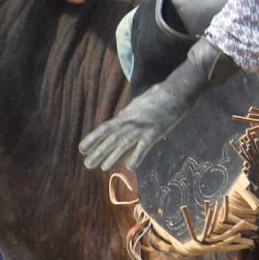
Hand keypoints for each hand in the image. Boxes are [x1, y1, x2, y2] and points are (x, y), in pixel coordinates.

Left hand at [79, 85, 194, 171]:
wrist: (176, 91)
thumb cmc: (159, 97)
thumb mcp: (138, 103)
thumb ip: (128, 112)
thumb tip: (119, 117)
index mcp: (126, 115)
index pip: (105, 128)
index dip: (93, 139)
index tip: (82, 149)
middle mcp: (131, 121)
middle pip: (111, 138)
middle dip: (98, 151)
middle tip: (87, 164)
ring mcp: (142, 126)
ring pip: (124, 143)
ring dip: (113, 156)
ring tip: (102, 168)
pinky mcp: (155, 131)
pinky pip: (144, 146)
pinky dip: (137, 156)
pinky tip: (130, 167)